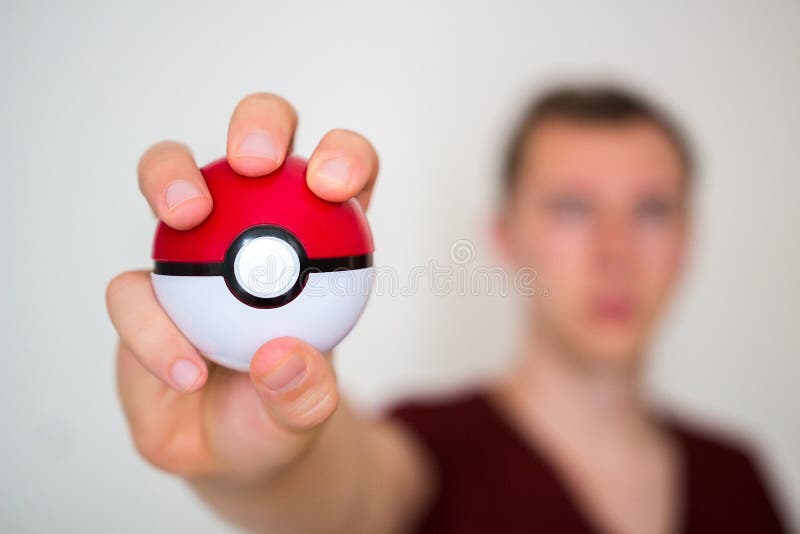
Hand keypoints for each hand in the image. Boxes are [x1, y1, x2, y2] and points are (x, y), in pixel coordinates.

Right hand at [106, 93, 378, 480]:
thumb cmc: (280, 413)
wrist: (227, 447)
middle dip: (259, 126)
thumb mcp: (307, 415)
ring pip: (172, 175)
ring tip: (187, 215)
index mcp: (320, 239)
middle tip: (254, 163)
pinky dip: (151, 324)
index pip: (343, 176)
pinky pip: (130, 289)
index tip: (332, 187)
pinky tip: (186, 369)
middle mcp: (254, 226)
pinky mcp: (140, 290)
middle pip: (259, 144)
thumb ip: (306, 394)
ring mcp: (191, 249)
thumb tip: (282, 356)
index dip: (345, 159)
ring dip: (172, 175)